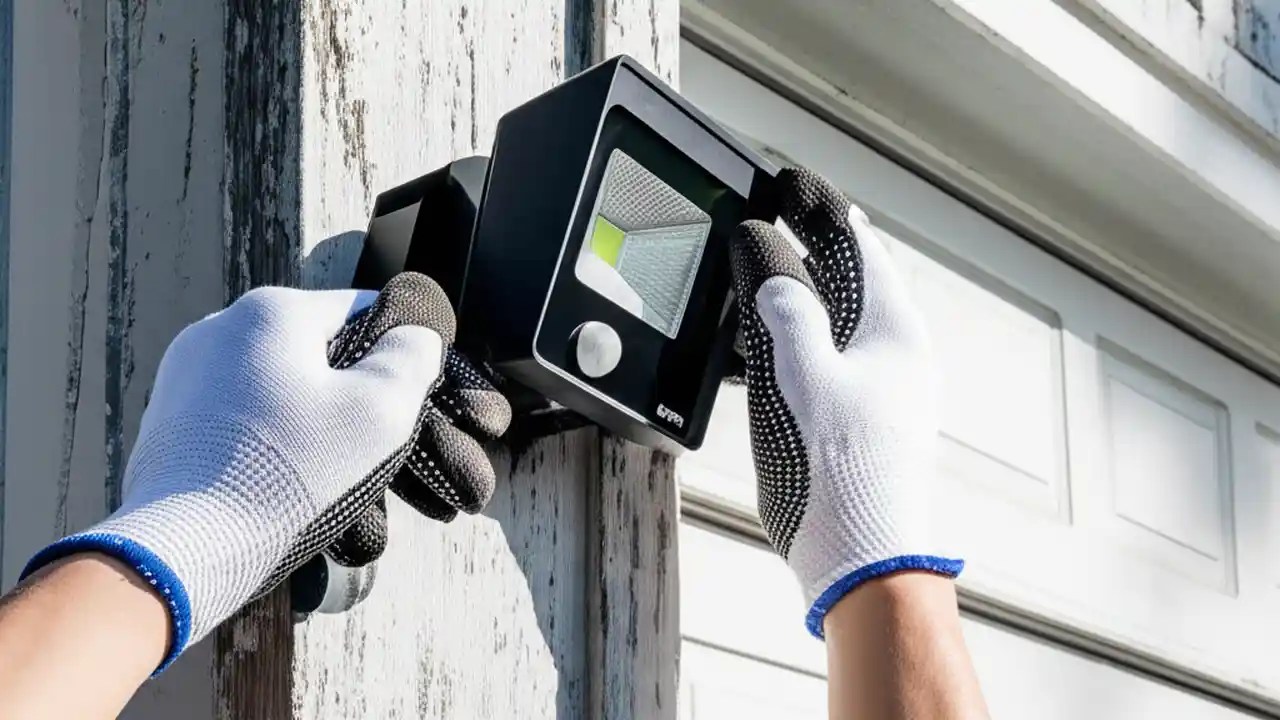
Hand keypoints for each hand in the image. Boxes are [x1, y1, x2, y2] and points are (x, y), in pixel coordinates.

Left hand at [21, 272, 508, 670]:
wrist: (185, 549)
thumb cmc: (289, 473)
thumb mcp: (379, 411)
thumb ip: (410, 358)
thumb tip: (417, 336)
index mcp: (273, 310)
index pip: (364, 310)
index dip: (398, 354)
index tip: (409, 405)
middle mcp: (221, 326)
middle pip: (318, 351)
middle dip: (351, 397)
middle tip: (371, 453)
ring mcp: (185, 371)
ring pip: (280, 386)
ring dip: (312, 423)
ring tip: (326, 480)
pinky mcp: (167, 416)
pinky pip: (240, 416)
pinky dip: (269, 442)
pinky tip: (280, 486)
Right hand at [730, 168, 962, 636]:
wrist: (863, 561)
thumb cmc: (841, 475)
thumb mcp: (800, 375)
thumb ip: (784, 308)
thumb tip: (767, 253)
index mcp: (895, 333)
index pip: (858, 244)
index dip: (820, 207)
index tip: (788, 181)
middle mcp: (899, 356)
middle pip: (854, 278)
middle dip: (812, 243)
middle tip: (775, 214)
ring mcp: (886, 390)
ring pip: (841, 319)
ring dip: (802, 292)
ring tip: (761, 274)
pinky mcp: (866, 421)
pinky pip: (831, 357)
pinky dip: (799, 336)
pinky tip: (767, 348)